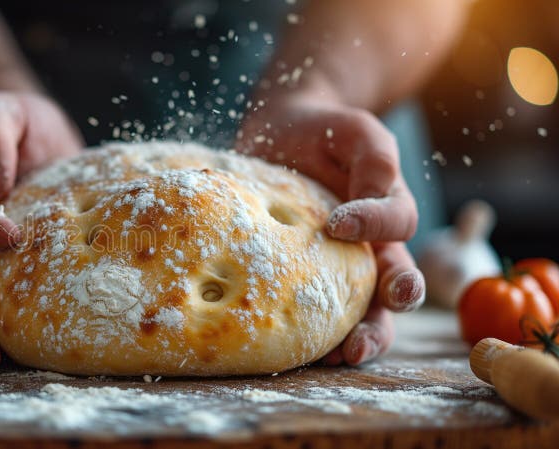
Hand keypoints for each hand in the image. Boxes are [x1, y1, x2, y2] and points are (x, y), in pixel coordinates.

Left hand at [237, 86, 424, 365]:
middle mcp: (369, 248)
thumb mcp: (355, 130)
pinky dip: (311, 334)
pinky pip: (311, 310)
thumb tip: (376, 190)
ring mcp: (335, 267)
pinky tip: (294, 347)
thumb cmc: (325, 131)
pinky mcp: (299, 274)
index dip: (374, 225)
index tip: (336, 222)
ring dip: (353, 340)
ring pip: (358, 315)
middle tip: (360, 340)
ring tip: (336, 357)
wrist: (282, 132)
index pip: (397, 224)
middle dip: (380, 322)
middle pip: (390, 294)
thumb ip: (375, 155)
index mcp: (388, 212)